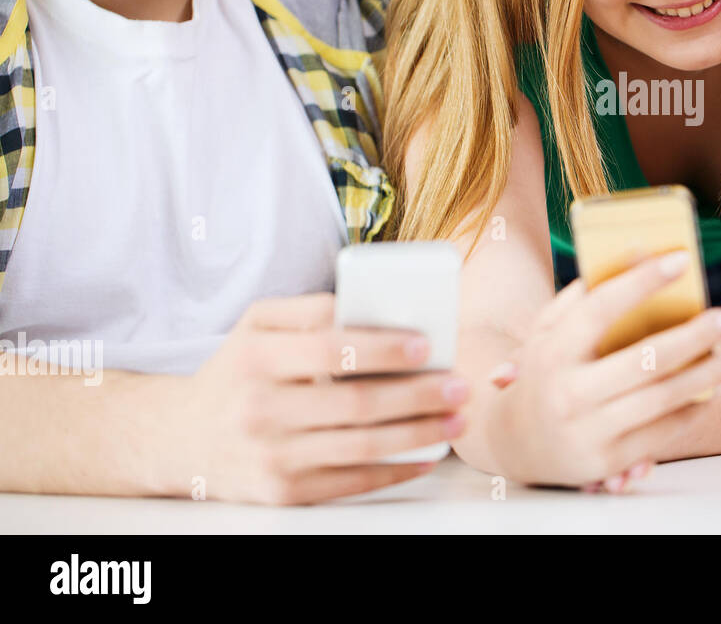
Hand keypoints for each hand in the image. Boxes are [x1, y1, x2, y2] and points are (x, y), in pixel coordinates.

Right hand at [169, 293, 470, 504]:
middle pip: (355, 403)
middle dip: (418, 395)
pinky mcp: (282, 492)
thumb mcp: (257, 325)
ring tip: (456, 418)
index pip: (330, 349)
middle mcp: (260, 408)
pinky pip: (352, 482)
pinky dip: (397, 469)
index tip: (427, 345)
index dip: (383, 348)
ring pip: (361, 447)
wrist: (181, 438)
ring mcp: (271, 456)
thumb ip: (311, 309)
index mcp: (256, 356)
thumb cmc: (238, 371)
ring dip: (419, 434)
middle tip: (460, 385)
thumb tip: (376, 307)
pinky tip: (427, 454)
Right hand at [486, 251, 720, 488]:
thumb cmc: (544, 372)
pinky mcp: (607, 462)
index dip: (641, 281)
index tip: (680, 260)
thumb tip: (636, 252)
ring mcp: (587, 432)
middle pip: (645, 359)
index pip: (600, 308)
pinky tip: (714, 390)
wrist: (516, 443)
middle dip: (694, 336)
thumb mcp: (547, 331)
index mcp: (551, 352)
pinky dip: (693, 409)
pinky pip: (662, 433)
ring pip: (662, 399)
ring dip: (707, 376)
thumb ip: (584, 295)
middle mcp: (567, 394)